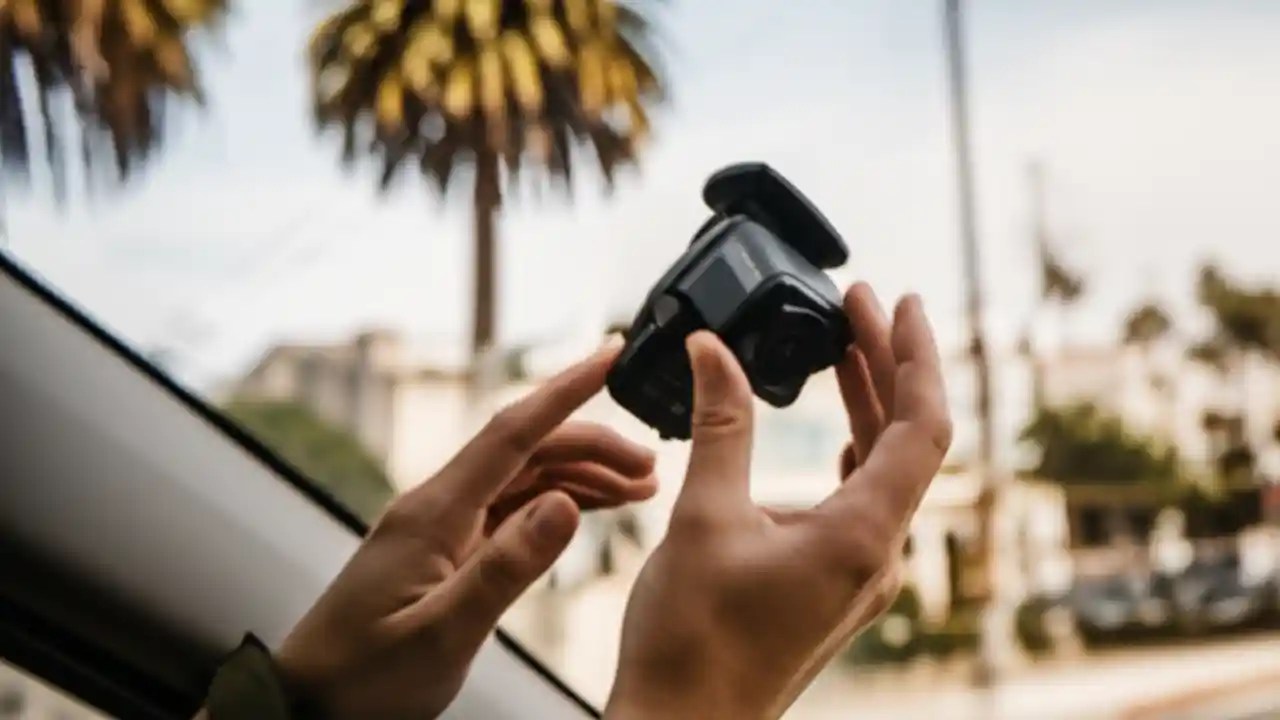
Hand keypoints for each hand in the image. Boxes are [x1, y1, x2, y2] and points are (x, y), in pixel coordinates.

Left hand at [273, 341, 656, 718]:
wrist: (310, 704)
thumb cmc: (363, 678)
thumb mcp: (442, 632)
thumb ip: (507, 569)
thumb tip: (566, 505)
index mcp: (435, 513)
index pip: (512, 432)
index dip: (566, 390)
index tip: (609, 355)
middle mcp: (438, 507)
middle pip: (527, 451)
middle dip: (592, 444)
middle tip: (649, 464)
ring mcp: (441, 529)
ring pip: (523, 480)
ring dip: (580, 475)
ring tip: (638, 487)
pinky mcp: (446, 553)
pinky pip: (510, 511)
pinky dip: (556, 505)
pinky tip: (588, 510)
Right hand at [605, 286, 951, 719]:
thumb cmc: (692, 642)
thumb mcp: (703, 517)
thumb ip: (720, 425)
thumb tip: (715, 350)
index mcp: (863, 535)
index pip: (923, 424)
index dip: (917, 354)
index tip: (897, 300)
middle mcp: (877, 555)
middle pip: (907, 440)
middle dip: (884, 364)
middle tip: (856, 304)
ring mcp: (859, 574)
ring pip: (884, 471)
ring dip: (867, 406)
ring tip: (843, 349)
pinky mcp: (835, 586)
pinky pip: (861, 503)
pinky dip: (850, 453)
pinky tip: (835, 435)